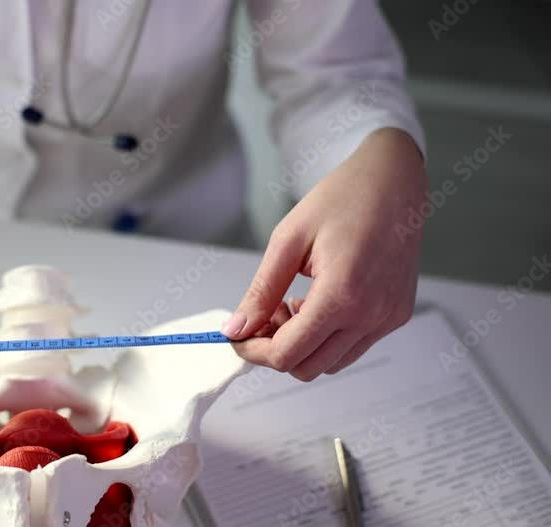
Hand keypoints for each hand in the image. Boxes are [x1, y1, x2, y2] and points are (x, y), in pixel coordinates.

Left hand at [226, 128, 424, 380]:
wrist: (393, 180)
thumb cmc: (342, 199)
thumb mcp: (288, 241)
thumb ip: (261, 292)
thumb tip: (237, 329)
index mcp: (342, 294)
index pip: (287, 353)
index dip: (253, 350)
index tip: (238, 336)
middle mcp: (371, 314)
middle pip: (307, 367)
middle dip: (276, 348)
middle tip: (265, 313)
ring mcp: (388, 318)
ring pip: (331, 364)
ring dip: (303, 345)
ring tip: (293, 303)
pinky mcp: (397, 315)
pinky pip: (354, 347)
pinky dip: (328, 337)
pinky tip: (318, 303)